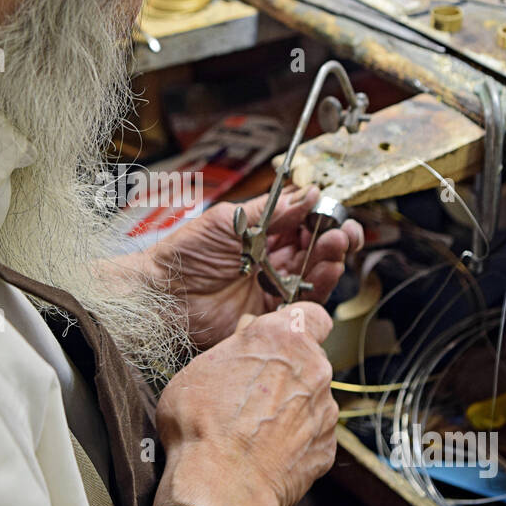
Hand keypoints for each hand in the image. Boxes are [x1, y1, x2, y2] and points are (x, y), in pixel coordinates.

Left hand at [148, 185, 363, 349]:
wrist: (163, 295)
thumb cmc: (184, 255)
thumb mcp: (230, 220)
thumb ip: (271, 210)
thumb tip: (307, 192)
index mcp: (260, 233)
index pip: (301, 222)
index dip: (320, 216)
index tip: (332, 210)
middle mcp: (269, 259)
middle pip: (314, 247)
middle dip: (333, 236)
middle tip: (342, 230)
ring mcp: (271, 285)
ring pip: (314, 273)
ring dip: (331, 257)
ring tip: (337, 245)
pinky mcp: (271, 313)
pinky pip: (303, 301)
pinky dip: (320, 286)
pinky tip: (327, 270)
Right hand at [153, 304, 337, 505]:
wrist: (221, 486)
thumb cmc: (202, 425)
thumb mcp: (199, 368)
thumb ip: (234, 345)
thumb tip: (247, 334)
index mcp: (283, 338)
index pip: (311, 314)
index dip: (294, 326)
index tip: (278, 338)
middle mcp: (314, 369)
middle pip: (309, 358)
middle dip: (286, 369)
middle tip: (252, 389)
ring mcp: (325, 410)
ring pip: (312, 397)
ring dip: (291, 406)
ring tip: (255, 427)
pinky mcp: (327, 446)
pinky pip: (312, 433)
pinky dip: (295, 439)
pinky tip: (266, 449)